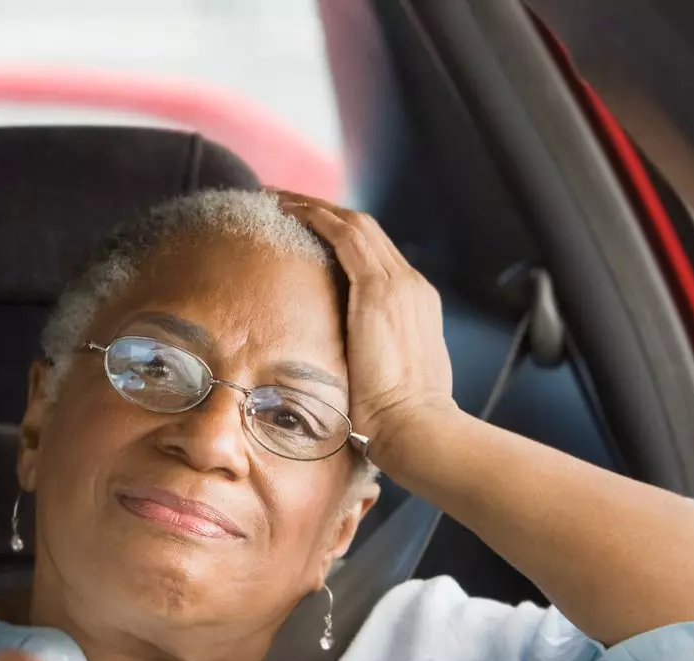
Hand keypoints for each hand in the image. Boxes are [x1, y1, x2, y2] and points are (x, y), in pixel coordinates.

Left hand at [274, 191, 458, 468]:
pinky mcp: (380, 289)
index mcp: (412, 307)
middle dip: (324, 213)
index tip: (307, 233)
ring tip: (275, 198)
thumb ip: (366, 363)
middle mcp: (410, 286)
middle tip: (283, 202)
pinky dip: (314, 217)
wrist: (418, 428)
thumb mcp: (383, 382)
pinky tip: (285, 210)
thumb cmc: (396, 422)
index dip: (339, 238)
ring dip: (313, 207)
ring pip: (354, 225)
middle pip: (365, 231)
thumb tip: (337, 373)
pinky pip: (344, 235)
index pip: (375, 257)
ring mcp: (399, 284)